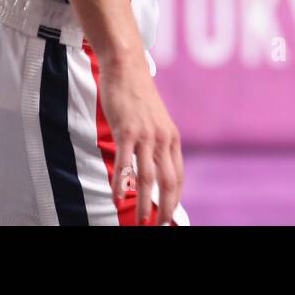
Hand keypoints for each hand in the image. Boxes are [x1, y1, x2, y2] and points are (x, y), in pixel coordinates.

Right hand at [96, 54, 183, 224]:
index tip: (169, 218)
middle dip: (164, 209)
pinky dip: (120, 184)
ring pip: (147, 178)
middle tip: (156, 227)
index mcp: (172, 138)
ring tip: (140, 222)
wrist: (127, 67)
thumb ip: (157, 143)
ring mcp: (145, 135)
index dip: (174, 200)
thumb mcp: (156, 121)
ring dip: (143, 204)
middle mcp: (162, 138)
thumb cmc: (139, 96)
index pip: (178, 177)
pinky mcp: (126, 130)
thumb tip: (155, 167)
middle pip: (168, 182)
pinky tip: (116, 197)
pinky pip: (125, 163)